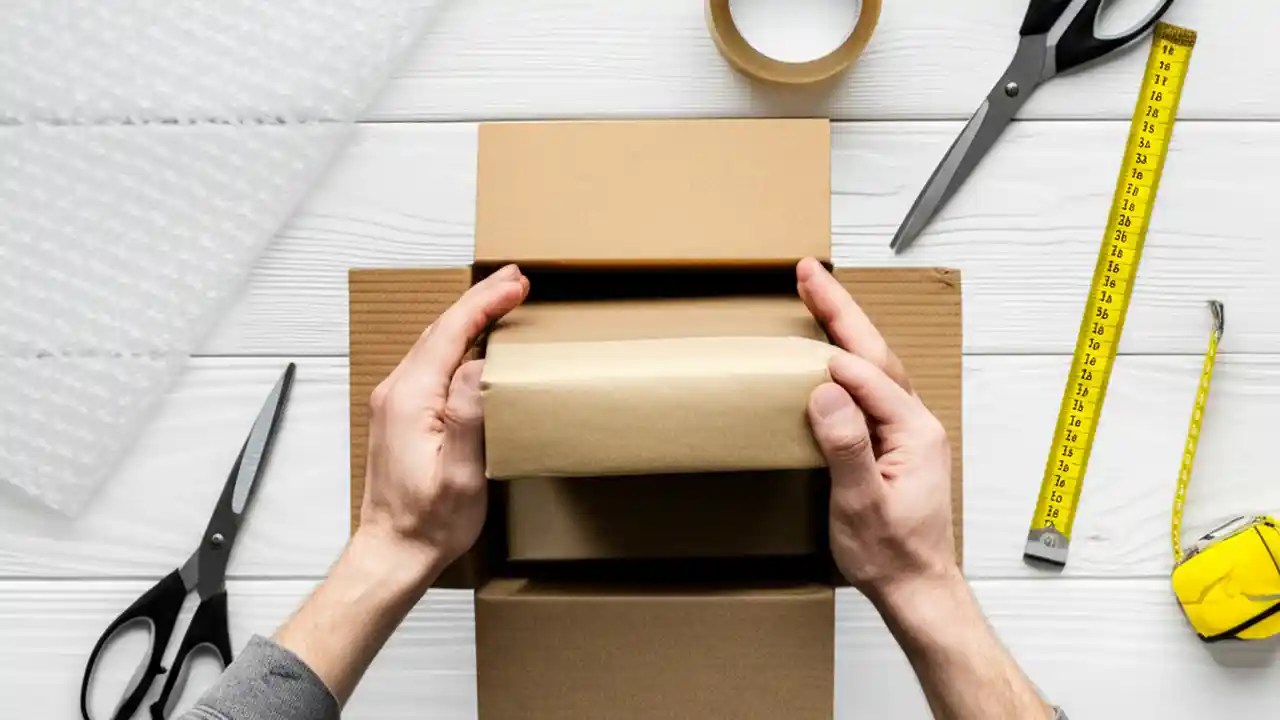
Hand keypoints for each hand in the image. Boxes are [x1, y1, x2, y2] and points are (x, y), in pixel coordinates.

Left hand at [358, 264, 529, 579]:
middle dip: (480, 300)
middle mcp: (395, 391)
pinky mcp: (399, 414)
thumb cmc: (430, 520)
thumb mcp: (461, 472)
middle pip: (440, 328)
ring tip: (502, 302)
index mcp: (410, 398)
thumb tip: (480, 363)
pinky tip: (476, 344)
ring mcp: (393, 402)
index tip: (516, 285)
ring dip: (468, 318)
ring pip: (434, 343)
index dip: (486, 302)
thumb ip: (468, 414)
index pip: (451, 331)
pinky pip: (430, 362)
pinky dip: (456, 342)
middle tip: (516, 282)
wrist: (393, 551)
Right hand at [797, 258, 958, 605]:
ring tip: (818, 294)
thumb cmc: (890, 554)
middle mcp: (916, 422)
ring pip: (874, 365)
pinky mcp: (895, 442)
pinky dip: (848, 359)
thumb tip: (825, 391)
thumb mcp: (861, 504)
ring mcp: (908, 431)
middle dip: (840, 309)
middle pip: (875, 352)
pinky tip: (830, 354)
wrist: (917, 588)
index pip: (866, 375)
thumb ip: (846, 446)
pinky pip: (870, 387)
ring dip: (845, 327)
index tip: (794, 332)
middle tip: (808, 272)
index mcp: (914, 430)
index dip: (828, 353)